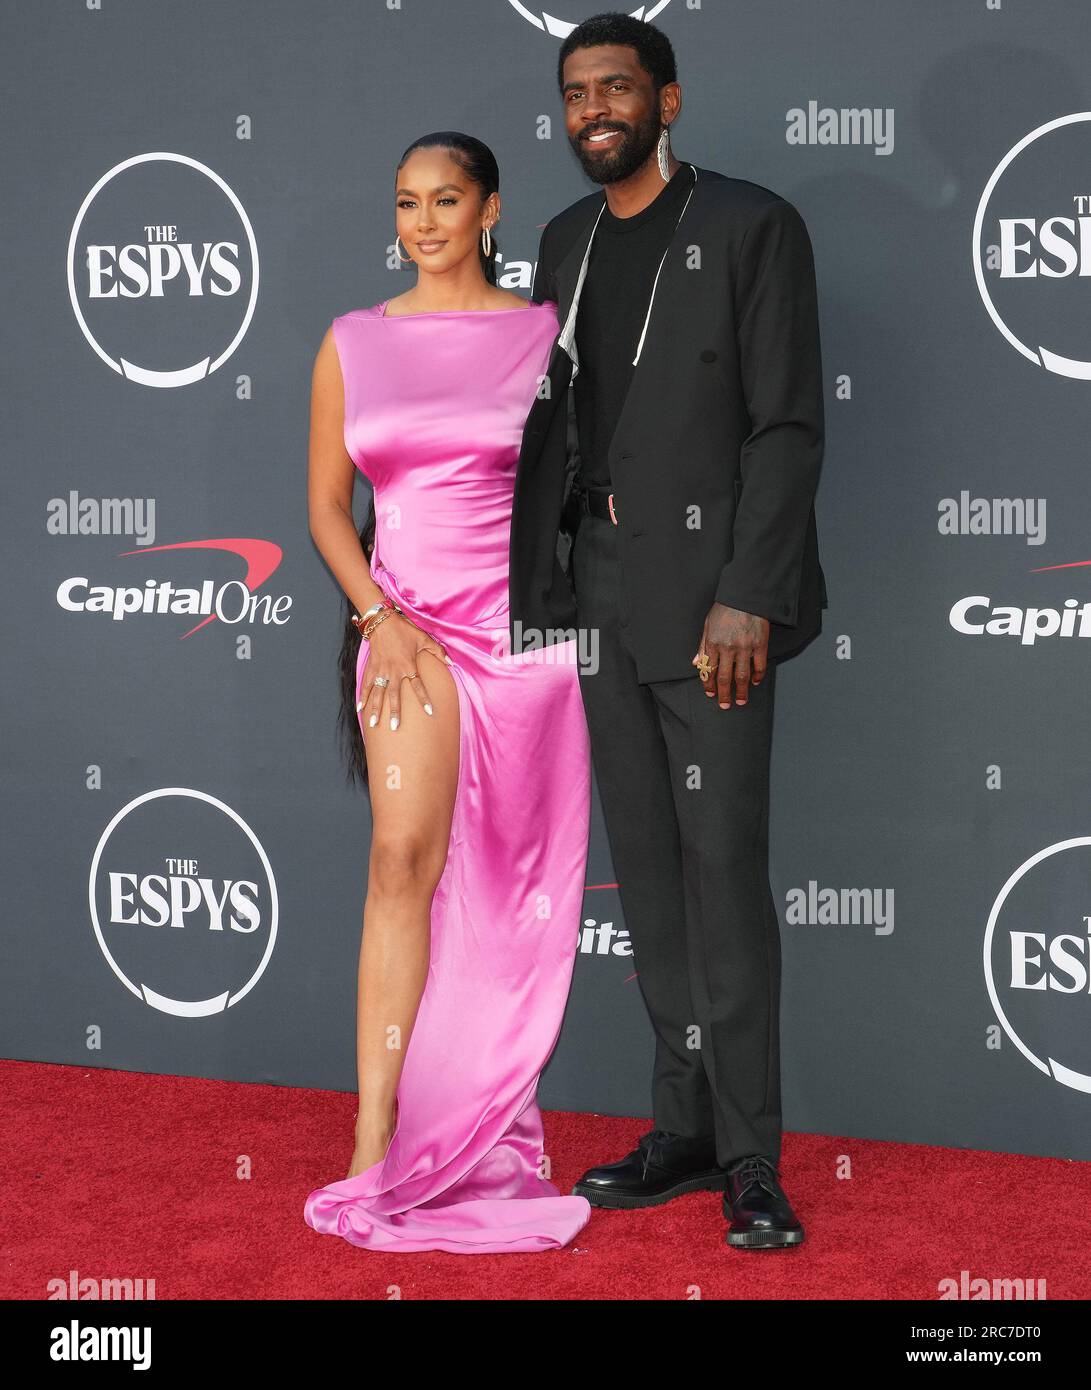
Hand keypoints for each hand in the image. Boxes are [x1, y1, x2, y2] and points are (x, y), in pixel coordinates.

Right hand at [359, 613, 448, 731]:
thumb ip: (438, 651)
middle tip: (395, 727)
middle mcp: (394, 671)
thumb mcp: (424, 638)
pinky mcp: (371, 668)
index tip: (430, 711)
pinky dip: (363, 697)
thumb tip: (450, 662)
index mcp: (408, 666)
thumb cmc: (404, 630)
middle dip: (394, 712)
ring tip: (373, 724)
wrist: (382, 622)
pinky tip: (360, 709)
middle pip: (394, 696)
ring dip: (375, 709)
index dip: (424, 699)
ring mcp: (381, 671)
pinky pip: (367, 685)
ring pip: (378, 694)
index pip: (418, 686)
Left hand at [692, 602, 768, 708]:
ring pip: (742, 676)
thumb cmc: (725, 608)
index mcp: (713, 643)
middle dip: (724, 694)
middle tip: (725, 705)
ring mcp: (745, 647)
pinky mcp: (760, 645)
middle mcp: (728, 648)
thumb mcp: (707, 625)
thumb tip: (696, 663)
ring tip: (741, 701)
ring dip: (741, 691)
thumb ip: (702, 646)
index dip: (709, 684)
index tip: (710, 694)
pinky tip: (755, 682)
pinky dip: (757, 676)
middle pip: (724, 677)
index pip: (709, 670)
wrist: (745, 596)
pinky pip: (759, 666)